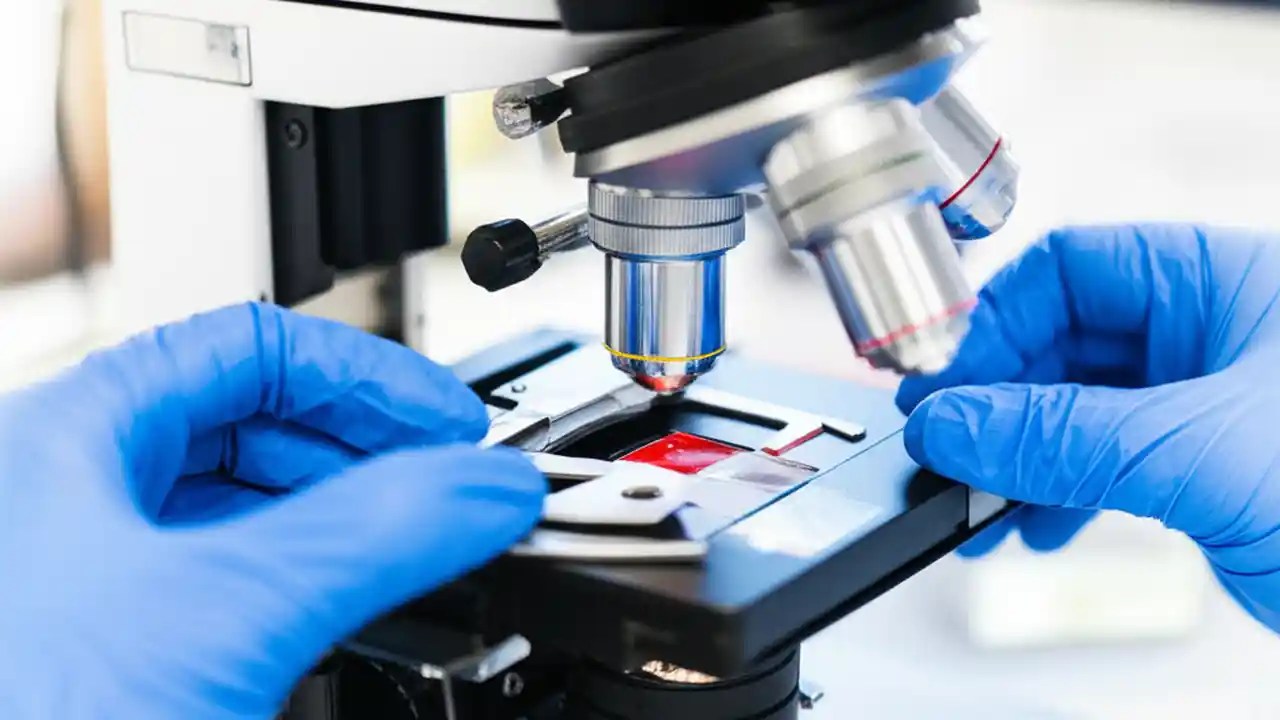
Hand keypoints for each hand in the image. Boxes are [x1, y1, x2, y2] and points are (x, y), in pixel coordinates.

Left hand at [0, 303, 544, 718]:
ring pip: (235, 506)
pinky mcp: (111, 650)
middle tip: (445, 484)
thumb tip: (485, 487)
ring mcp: (83, 578)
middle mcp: (66, 497)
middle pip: (247, 423)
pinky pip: (223, 582)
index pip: (249, 350)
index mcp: (66, 441)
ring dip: (335, 514)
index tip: (448, 422)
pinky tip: (342, 608)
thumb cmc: (26, 717)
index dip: (366, 376)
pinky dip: (299, 579)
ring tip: (412, 540)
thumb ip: (377, 536)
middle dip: (362, 446)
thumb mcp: (224, 615)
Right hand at [897, 225, 1279, 630]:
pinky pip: (1096, 462)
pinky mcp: (1195, 468)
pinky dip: (1053, 492)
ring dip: (1017, 454)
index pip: (1071, 270)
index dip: (996, 321)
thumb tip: (958, 422)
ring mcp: (1199, 403)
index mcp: (1220, 283)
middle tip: (951, 445)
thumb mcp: (1198, 451)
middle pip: (1060, 341)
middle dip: (999, 399)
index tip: (948, 381)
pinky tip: (1033, 521)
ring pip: (1071, 407)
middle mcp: (1207, 334)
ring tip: (981, 495)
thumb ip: (1063, 435)